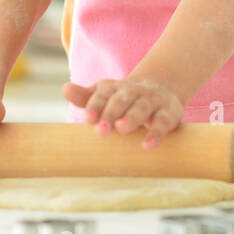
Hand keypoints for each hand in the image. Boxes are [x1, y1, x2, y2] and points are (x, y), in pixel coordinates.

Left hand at [63, 78, 184, 148]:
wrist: (163, 88)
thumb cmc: (124, 99)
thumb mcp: (104, 95)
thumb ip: (85, 96)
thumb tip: (65, 89)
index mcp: (114, 88)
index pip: (102, 94)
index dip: (95, 106)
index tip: (88, 119)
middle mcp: (133, 91)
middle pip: (121, 100)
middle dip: (111, 113)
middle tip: (101, 130)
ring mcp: (151, 100)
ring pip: (142, 107)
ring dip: (132, 118)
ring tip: (122, 129)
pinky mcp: (168, 112)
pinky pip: (162, 122)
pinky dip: (155, 133)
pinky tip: (147, 145)